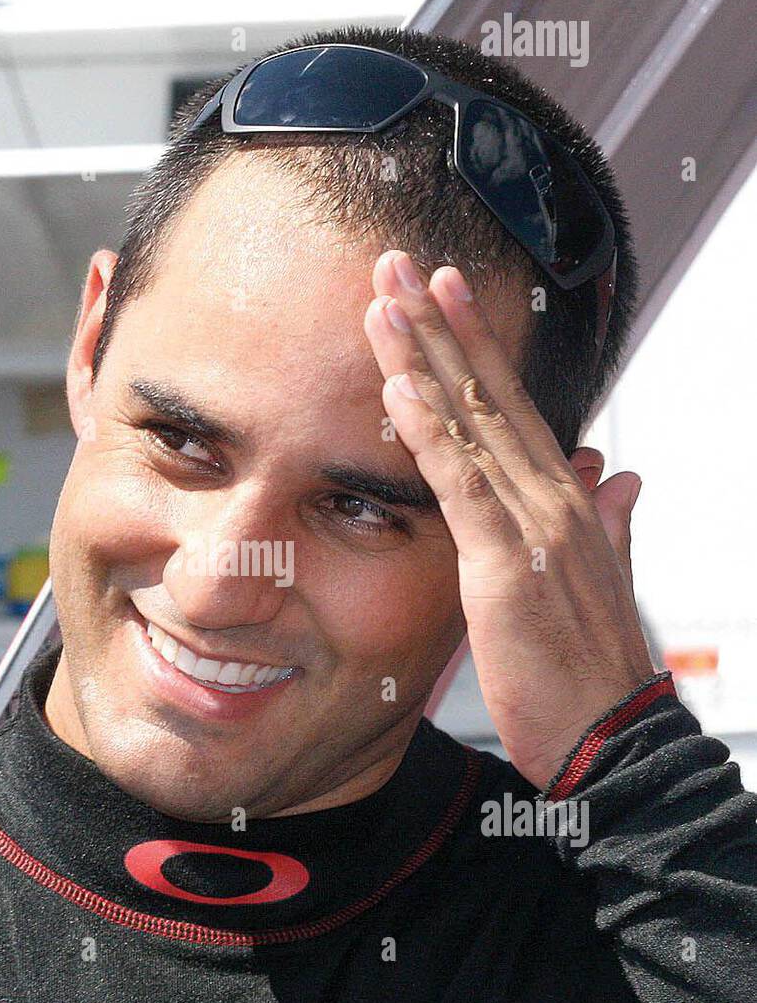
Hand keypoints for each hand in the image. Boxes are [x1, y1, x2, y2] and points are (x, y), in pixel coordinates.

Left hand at [365, 251, 656, 791]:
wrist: (610, 740)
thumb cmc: (592, 670)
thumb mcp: (599, 582)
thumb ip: (606, 522)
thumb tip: (617, 477)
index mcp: (564, 501)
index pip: (511, 404)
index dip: (475, 343)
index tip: (442, 291)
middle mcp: (552, 498)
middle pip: (488, 393)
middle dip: (441, 323)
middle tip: (399, 262)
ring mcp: (533, 526)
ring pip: (471, 424)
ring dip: (423, 357)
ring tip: (386, 300)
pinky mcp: (507, 564)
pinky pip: (462, 486)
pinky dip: (430, 434)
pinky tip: (401, 388)